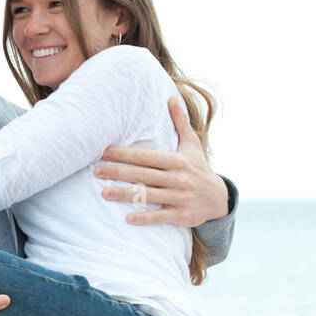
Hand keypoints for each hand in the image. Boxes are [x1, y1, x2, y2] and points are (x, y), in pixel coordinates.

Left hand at [95, 95, 227, 226]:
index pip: (146, 156)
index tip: (105, 152)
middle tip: (97, 171)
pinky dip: (144, 218)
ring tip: (103, 193)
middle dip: (118, 172)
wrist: (219, 199)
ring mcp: (180, 198)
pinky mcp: (181, 216)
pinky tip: (127, 218)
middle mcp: (178, 179)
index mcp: (178, 161)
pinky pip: (160, 217)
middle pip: (143, 175)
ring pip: (147, 196)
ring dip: (124, 194)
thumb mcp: (192, 144)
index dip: (125, 154)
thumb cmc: (199, 168)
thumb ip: (180, 122)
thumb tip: (171, 97)